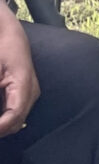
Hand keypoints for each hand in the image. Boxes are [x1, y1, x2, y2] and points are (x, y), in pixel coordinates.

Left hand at [0, 11, 38, 137]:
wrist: (9, 33)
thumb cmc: (1, 48)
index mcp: (24, 85)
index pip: (14, 116)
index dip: (0, 127)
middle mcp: (31, 92)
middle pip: (16, 123)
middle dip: (1, 130)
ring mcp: (30, 93)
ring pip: (16, 122)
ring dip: (3, 127)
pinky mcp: (25, 93)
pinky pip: (15, 115)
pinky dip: (4, 121)